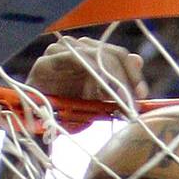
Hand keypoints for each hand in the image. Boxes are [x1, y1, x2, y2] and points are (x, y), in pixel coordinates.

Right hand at [28, 38, 148, 111]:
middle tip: (133, 103)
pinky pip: (75, 60)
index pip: (117, 55)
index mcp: (89, 57)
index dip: (132, 73)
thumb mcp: (97, 102)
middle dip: (125, 79)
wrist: (35, 128)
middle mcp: (76, 49)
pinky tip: (101, 90)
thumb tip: (138, 59)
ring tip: (121, 100)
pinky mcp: (46, 62)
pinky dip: (91, 74)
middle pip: (110, 54)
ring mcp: (60, 52)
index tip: (143, 94)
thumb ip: (116, 85)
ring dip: (112, 79)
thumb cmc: (66, 115)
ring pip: (95, 55)